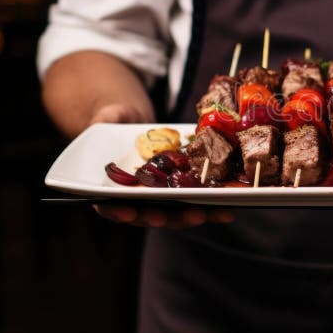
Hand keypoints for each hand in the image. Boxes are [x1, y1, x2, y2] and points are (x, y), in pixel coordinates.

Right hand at [90, 103, 232, 227]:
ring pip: (176, 213)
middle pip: (150, 215)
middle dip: (166, 217)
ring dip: (193, 215)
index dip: (119, 212)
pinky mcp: (182, 190)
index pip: (111, 207)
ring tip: (207, 213)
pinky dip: (210, 207)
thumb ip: (106, 119)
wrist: (138, 122)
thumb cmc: (116, 120)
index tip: (129, 212)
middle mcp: (137, 197)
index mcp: (110, 186)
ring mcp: (161, 196)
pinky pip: (196, 201)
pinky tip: (227, 209)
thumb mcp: (108, 116)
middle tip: (179, 215)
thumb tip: (107, 119)